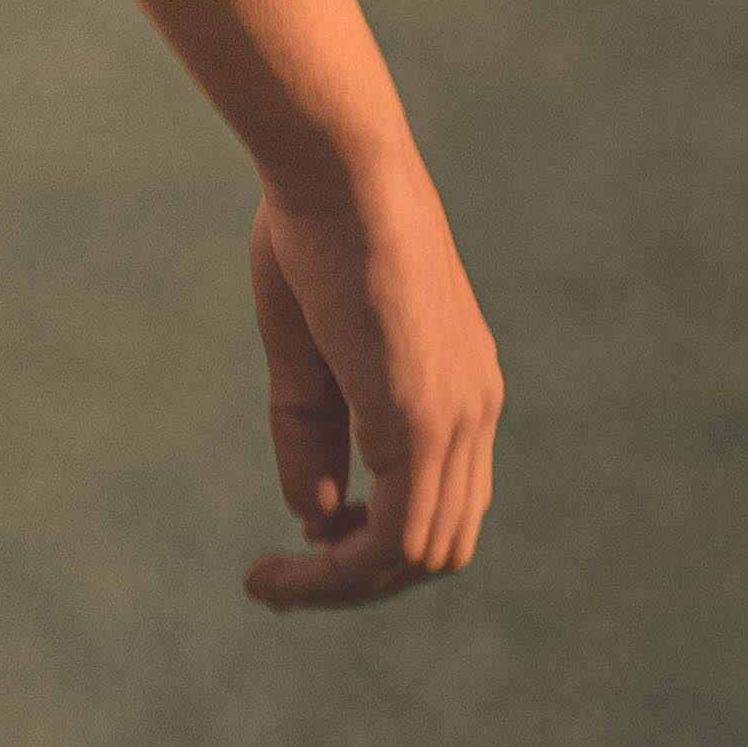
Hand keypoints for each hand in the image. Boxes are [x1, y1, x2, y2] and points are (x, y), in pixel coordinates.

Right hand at [243, 158, 501, 608]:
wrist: (334, 161)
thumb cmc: (313, 230)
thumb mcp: (305, 351)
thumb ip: (314, 436)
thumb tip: (319, 523)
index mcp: (461, 382)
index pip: (442, 500)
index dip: (376, 539)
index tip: (303, 542)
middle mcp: (476, 408)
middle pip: (439, 542)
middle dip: (362, 579)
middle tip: (282, 583)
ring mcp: (459, 416)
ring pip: (419, 553)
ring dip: (343, 585)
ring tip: (271, 585)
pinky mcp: (425, 419)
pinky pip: (396, 537)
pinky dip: (343, 571)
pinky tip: (287, 567)